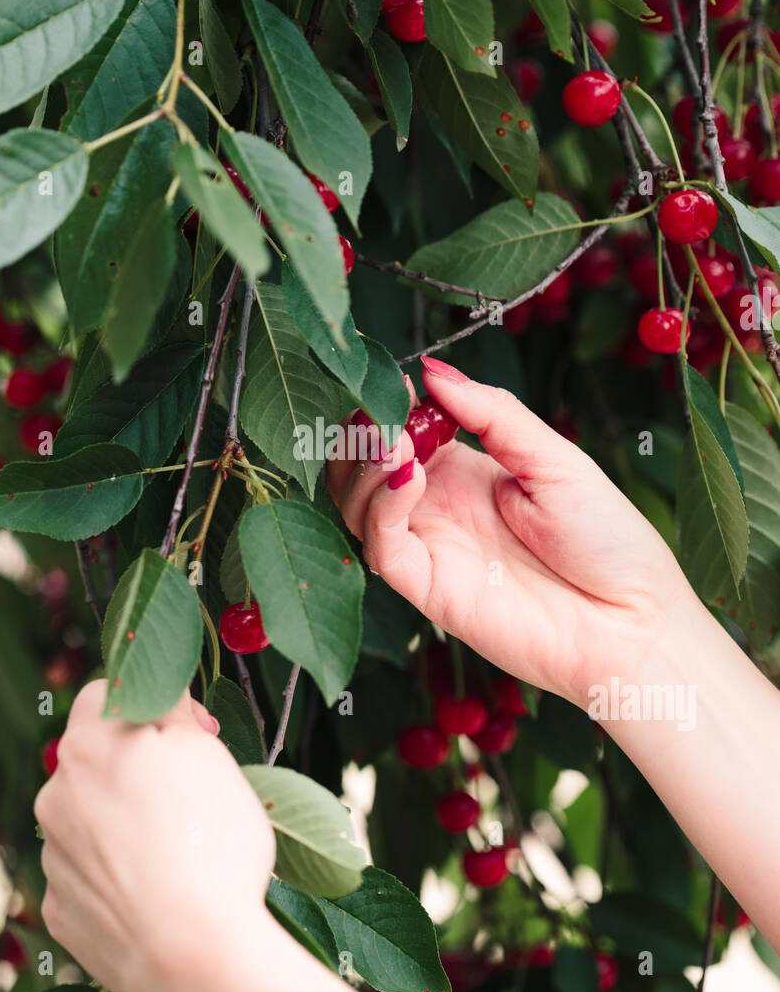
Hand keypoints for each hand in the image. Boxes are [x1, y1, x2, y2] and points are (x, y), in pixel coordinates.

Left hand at [34, 682, 274, 991]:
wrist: (193, 955)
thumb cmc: (210, 843)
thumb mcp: (208, 753)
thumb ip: (173, 710)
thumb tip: (159, 697)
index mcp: (87, 747)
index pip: (105, 693)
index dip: (155, 704)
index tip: (198, 731)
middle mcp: (54, 797)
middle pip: (98, 761)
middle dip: (140, 768)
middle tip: (196, 793)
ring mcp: (54, 858)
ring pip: (93, 820)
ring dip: (128, 822)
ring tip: (182, 853)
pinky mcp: (62, 911)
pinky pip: (92, 876)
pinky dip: (120, 875)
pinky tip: (159, 892)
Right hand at [326, 357, 694, 710]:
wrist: (634, 621)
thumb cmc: (608, 542)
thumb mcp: (554, 456)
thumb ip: (492, 414)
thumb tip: (433, 370)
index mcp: (465, 474)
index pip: (400, 433)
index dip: (389, 407)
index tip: (396, 381)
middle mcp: (438, 509)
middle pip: (363, 469)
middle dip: (361, 433)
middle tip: (380, 412)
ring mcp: (430, 547)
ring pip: (356, 505)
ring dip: (363, 465)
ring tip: (394, 439)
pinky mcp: (428, 588)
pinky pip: (381, 545)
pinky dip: (381, 505)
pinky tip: (408, 474)